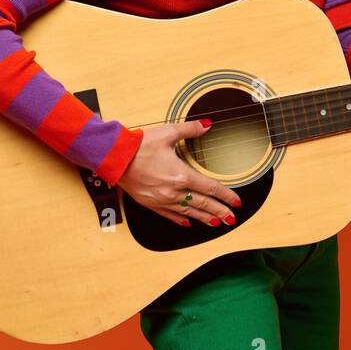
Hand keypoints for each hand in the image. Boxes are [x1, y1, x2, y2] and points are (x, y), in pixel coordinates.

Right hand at [115, 118, 242, 226]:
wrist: (114, 157)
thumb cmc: (139, 145)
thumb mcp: (168, 133)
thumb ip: (190, 130)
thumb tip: (207, 125)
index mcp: (181, 175)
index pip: (210, 188)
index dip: (226, 195)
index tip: (236, 201)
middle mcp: (173, 191)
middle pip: (202, 204)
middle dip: (219, 212)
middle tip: (232, 218)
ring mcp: (161, 199)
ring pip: (188, 212)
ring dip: (204, 218)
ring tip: (216, 224)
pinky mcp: (149, 202)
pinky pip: (168, 214)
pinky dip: (179, 219)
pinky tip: (187, 223)